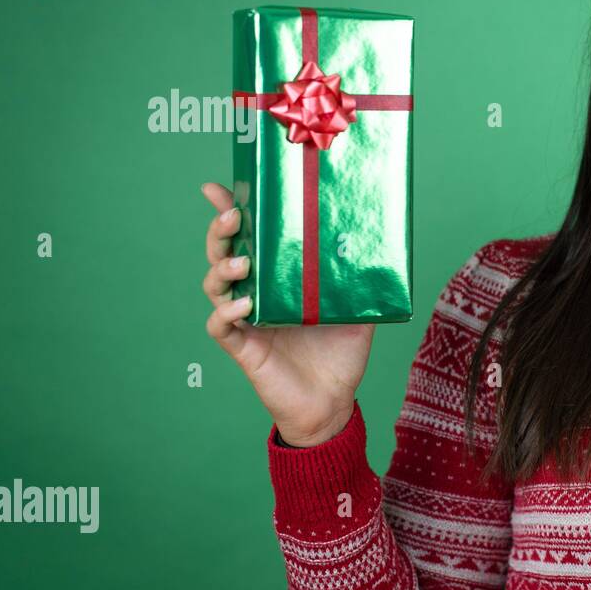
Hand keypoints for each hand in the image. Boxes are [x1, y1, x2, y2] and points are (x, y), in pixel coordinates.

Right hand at [200, 182, 374, 446]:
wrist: (333, 402)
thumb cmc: (340, 355)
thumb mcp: (357, 309)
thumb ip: (360, 281)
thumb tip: (376, 244)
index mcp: (276, 279)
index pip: (247, 239)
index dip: (228, 211)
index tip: (216, 188)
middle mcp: (255, 294)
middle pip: (222, 253)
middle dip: (220, 232)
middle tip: (231, 216)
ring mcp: (246, 320)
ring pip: (215, 285)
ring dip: (223, 268)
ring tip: (242, 263)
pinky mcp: (243, 348)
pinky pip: (221, 326)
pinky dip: (226, 312)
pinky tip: (243, 305)